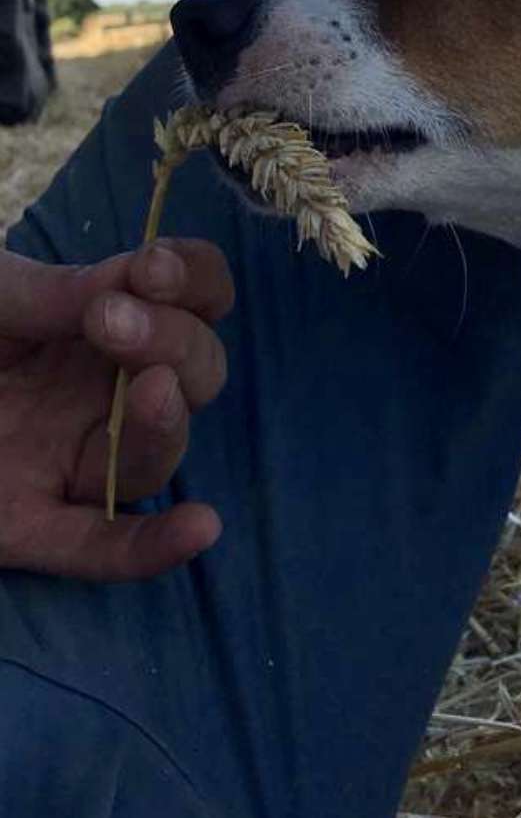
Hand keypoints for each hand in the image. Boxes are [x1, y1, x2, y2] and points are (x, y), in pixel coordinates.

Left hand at [0, 240, 233, 580]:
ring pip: (153, 458)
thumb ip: (50, 292)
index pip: (195, 298)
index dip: (195, 282)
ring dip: (164, 422)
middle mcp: (97, 391)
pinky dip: (151, 547)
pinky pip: (100, 549)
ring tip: (146, 388)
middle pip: (194, 376)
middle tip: (107, 321)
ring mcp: (65, 461)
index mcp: (98, 321)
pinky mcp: (24, 526)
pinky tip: (198, 528)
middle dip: (173, 341)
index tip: (153, 269)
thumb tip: (134, 285)